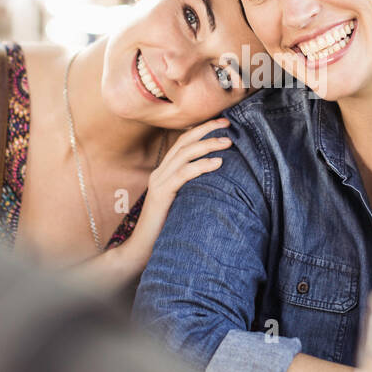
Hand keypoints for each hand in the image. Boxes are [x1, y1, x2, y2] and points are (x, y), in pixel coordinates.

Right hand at [113, 118, 232, 274]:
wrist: (143, 248)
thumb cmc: (168, 228)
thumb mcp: (184, 202)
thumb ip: (195, 188)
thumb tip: (220, 179)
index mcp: (164, 172)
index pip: (183, 143)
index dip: (201, 130)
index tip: (222, 123)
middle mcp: (160, 172)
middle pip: (184, 142)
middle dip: (206, 129)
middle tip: (228, 123)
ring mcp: (159, 181)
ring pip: (184, 154)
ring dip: (208, 145)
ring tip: (228, 142)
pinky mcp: (161, 193)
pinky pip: (183, 174)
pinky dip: (201, 166)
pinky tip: (217, 163)